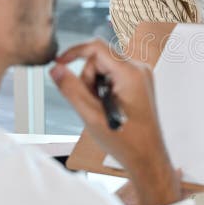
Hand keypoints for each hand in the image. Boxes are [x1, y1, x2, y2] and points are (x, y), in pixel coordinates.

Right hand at [50, 39, 180, 204]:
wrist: (147, 157)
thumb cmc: (125, 141)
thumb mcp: (91, 115)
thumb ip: (72, 89)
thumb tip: (56, 69)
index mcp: (131, 73)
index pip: (97, 47)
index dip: (74, 52)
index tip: (59, 63)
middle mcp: (139, 70)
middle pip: (100, 59)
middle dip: (88, 79)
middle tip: (91, 104)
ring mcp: (141, 76)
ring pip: (105, 68)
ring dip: (95, 86)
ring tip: (101, 110)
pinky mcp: (139, 84)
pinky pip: (113, 77)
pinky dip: (104, 90)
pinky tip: (107, 109)